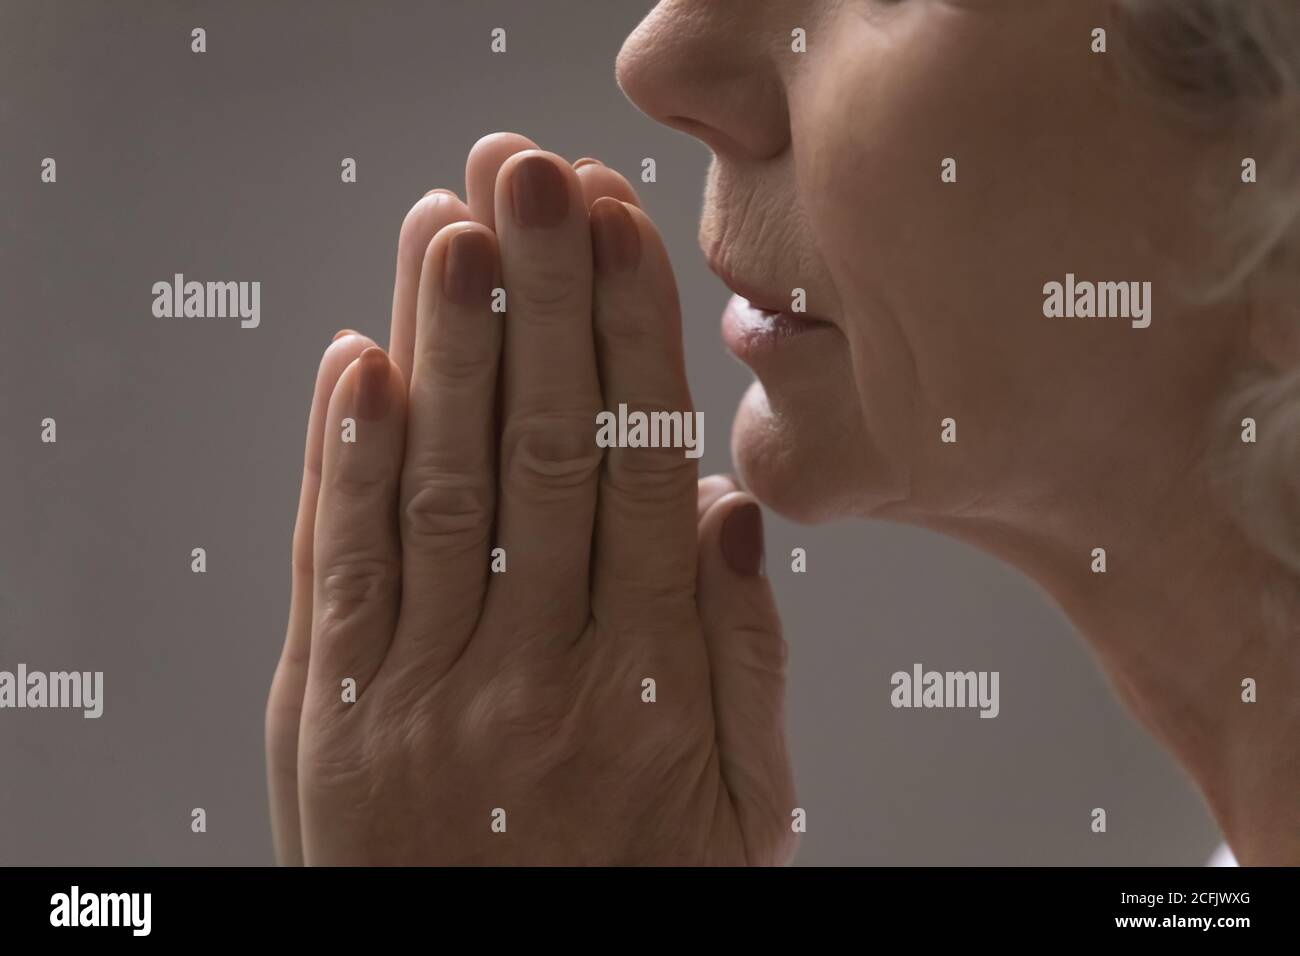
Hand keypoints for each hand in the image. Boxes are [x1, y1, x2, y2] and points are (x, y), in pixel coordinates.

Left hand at [266, 133, 797, 864]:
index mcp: (649, 686)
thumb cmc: (635, 899)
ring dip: (447, 347)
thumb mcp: (745, 812)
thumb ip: (744, 661)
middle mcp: (536, 673)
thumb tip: (727, 505)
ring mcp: (428, 692)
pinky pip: (341, 573)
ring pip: (442, 490)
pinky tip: (361, 362)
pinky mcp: (339, 715)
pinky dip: (346, 459)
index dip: (632, 341)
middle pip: (545, 452)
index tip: (622, 232)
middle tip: (533, 176)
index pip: (643, 473)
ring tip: (453, 228)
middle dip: (541, 301)